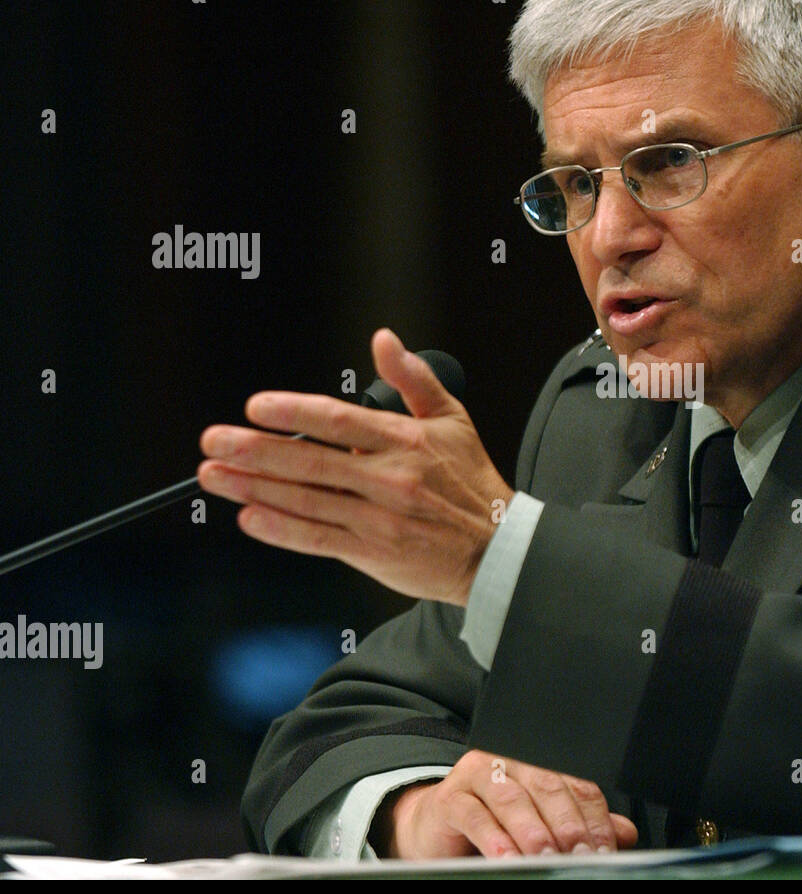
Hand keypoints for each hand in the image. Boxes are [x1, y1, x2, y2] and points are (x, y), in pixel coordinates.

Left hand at [197, 328, 511, 604]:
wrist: (496, 550)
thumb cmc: (471, 483)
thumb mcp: (453, 419)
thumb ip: (413, 378)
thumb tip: (384, 340)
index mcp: (405, 441)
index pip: (339, 421)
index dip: (293, 412)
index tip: (256, 407)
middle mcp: (388, 479)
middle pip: (310, 461)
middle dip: (254, 450)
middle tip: (214, 441)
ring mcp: (377, 519)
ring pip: (305, 499)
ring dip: (253, 487)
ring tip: (214, 476)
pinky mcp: (372, 553)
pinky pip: (316, 539)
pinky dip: (280, 529)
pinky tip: (250, 516)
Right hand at [375, 750, 638, 858]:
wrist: (435, 831)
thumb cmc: (492, 829)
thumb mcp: (540, 829)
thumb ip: (580, 827)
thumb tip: (625, 834)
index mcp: (540, 766)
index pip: (577, 785)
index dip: (594, 818)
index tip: (604, 849)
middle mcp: (512, 762)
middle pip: (548, 788)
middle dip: (568, 825)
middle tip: (579, 856)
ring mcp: (478, 775)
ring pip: (513, 799)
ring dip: (533, 832)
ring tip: (545, 858)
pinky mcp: (450, 796)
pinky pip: (475, 815)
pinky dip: (494, 839)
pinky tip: (506, 858)